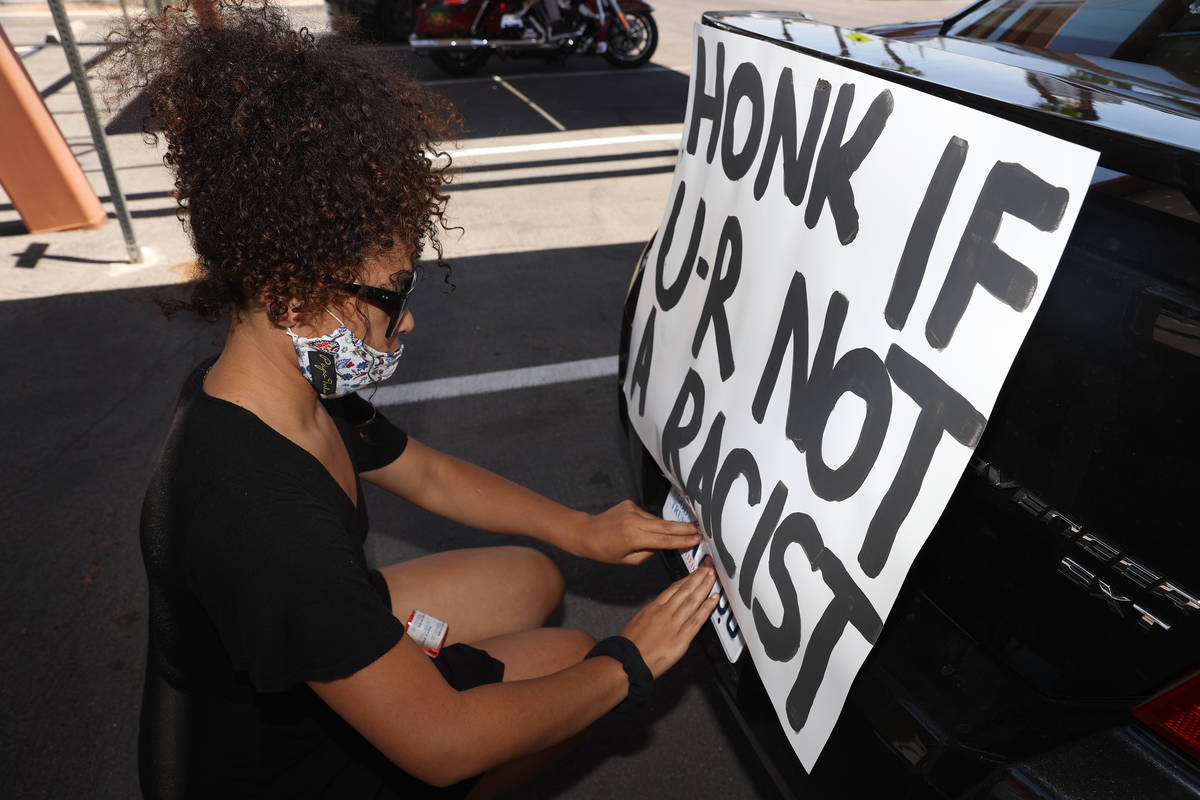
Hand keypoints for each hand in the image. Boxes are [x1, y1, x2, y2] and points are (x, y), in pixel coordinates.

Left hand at [573, 500, 700, 564]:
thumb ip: (648, 553)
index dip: (682, 540)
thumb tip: (662, 545)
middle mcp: (635, 521)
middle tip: (701, 528)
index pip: (664, 540)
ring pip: (656, 520)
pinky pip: (646, 515)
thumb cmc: (604, 551)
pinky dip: (650, 522)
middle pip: (666, 525)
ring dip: (667, 526)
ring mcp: (633, 510)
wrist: (586, 532)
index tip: (697, 539)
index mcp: (634, 537)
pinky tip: (646, 528)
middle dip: (685, 528)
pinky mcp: (630, 504)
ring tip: (683, 529)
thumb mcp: (627, 560)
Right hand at [620, 563, 718, 678]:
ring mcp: (673, 625)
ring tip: (712, 576)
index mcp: (653, 607)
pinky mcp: (680, 639)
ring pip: (692, 601)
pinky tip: (714, 599)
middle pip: (685, 590)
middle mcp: (664, 613)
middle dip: (698, 576)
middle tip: (708, 566)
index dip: (686, 578)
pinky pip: (697, 620)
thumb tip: (660, 607)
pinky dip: (707, 608)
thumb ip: (651, 612)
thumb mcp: (637, 621)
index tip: (695, 572)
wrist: (626, 662)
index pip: (673, 588)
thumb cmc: (629, 646)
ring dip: (704, 586)